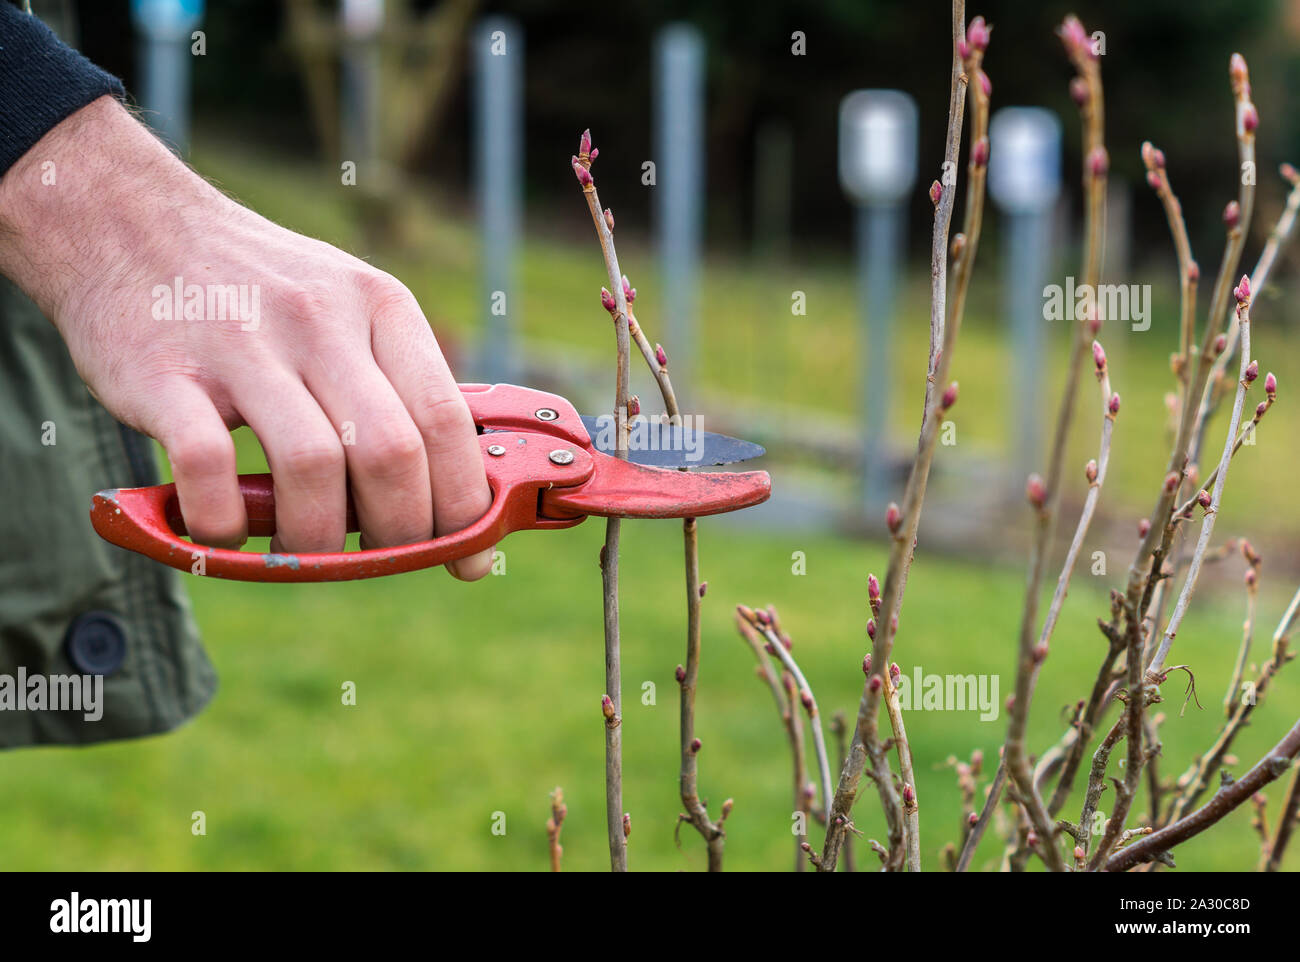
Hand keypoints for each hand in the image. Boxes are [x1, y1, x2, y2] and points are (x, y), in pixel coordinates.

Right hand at [0, 97, 493, 578]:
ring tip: (303, 552)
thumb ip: (399, 391)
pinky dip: (223, 519)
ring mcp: (241, 343)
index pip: (447, 420)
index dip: (465, 502)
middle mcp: (320, 319)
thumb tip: (459, 502)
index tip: (465, 554)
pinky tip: (225, 529)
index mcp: (381, 306)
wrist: (129, 222)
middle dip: (398, 532)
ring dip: (316, 538)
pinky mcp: (163, 372)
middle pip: (390, 451)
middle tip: (379, 560)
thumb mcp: (348, 309)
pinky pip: (208, 465)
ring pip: (311, 465)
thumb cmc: (260, 293)